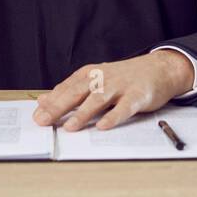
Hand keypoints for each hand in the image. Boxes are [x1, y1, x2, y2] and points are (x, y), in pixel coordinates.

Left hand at [32, 50, 194, 130]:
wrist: (159, 68)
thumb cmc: (124, 78)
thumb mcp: (94, 80)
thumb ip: (70, 91)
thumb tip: (43, 101)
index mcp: (90, 74)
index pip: (67, 88)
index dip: (51, 102)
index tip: (36, 116)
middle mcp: (103, 78)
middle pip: (77, 92)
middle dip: (59, 107)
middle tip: (43, 121)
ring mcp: (120, 86)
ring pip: (98, 99)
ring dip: (83, 113)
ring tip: (70, 127)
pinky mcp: (138, 96)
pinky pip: (124, 107)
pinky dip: (113, 116)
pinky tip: (103, 126)